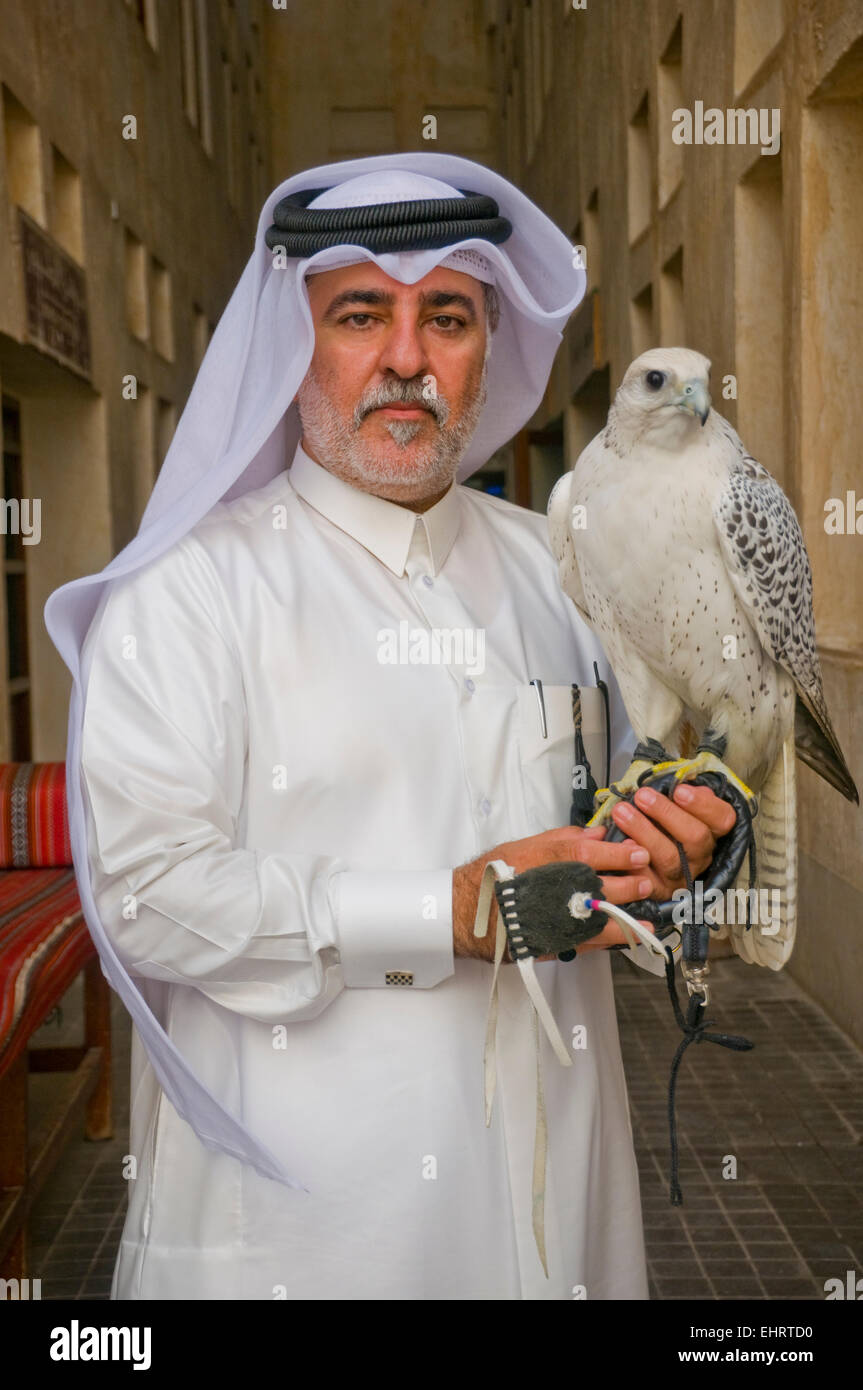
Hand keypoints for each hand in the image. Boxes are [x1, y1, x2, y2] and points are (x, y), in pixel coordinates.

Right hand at [453, 824, 655, 962]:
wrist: (470, 913)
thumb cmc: (495, 876)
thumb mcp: (526, 845)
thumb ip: (564, 837)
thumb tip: (596, 832)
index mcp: (551, 861)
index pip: (593, 853)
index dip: (620, 853)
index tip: (639, 852)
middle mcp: (560, 889)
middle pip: (606, 885)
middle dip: (631, 882)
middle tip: (646, 878)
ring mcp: (561, 917)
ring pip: (605, 916)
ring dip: (631, 912)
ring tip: (647, 908)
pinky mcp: (559, 940)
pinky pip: (595, 941)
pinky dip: (618, 938)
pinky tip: (636, 934)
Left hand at [610, 783, 736, 900]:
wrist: (648, 864)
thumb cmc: (662, 825)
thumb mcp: (677, 807)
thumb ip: (683, 796)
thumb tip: (683, 785)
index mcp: (711, 832)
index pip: (723, 819)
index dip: (703, 805)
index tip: (679, 790)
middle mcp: (701, 856)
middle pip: (696, 837)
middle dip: (666, 813)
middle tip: (642, 796)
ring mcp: (683, 876)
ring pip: (670, 858)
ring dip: (644, 832)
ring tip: (621, 813)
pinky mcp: (662, 892)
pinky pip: (650, 882)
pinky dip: (636, 864)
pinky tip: (623, 844)